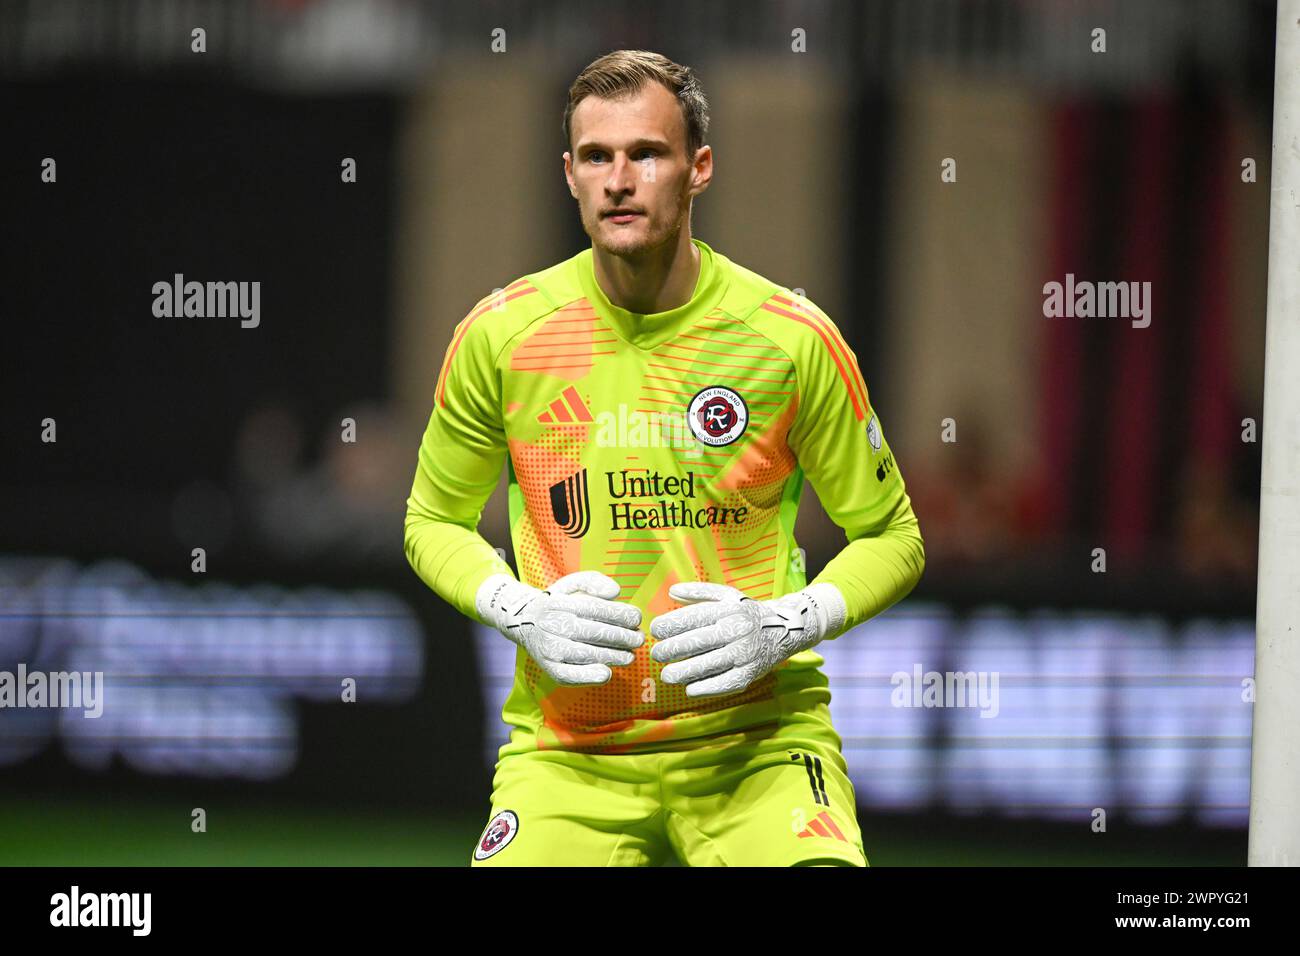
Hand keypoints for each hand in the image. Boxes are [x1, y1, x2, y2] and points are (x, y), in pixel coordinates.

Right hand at [476, 571, 643, 685]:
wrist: (522, 621)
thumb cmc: (557, 602)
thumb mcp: (571, 584)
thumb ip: (594, 581)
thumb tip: (616, 593)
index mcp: (560, 603)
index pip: (597, 609)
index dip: (622, 614)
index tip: (637, 618)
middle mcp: (553, 625)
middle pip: (595, 633)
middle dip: (623, 637)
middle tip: (639, 639)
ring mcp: (549, 648)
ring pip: (587, 655)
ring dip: (614, 657)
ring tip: (630, 655)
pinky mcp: (548, 667)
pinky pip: (570, 675)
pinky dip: (589, 676)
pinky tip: (607, 673)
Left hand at [648, 582, 844, 697]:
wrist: (785, 629)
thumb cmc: (747, 612)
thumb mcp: (727, 595)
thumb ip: (698, 593)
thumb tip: (671, 592)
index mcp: (728, 609)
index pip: (694, 617)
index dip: (671, 624)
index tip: (654, 630)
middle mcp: (737, 630)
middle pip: (699, 641)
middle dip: (672, 649)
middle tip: (656, 655)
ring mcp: (745, 653)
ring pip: (709, 665)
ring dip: (684, 672)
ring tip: (666, 675)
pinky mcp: (751, 673)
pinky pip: (725, 683)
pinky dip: (706, 688)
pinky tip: (690, 690)